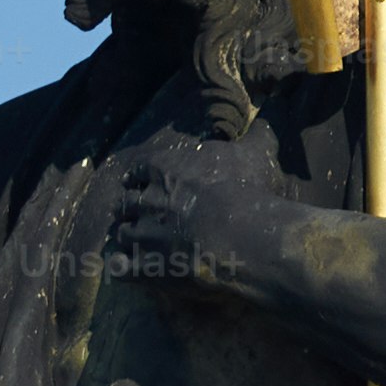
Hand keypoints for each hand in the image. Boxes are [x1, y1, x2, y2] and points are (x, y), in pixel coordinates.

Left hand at [100, 128, 292, 292]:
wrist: (243, 239)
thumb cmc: (247, 193)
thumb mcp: (254, 154)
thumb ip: (255, 135)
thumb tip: (266, 117)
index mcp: (167, 171)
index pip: (140, 170)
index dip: (137, 176)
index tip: (135, 181)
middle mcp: (149, 201)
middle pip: (126, 203)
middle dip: (127, 207)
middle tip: (128, 211)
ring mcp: (145, 236)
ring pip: (122, 234)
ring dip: (125, 236)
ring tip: (129, 239)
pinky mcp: (148, 268)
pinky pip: (120, 268)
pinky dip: (120, 267)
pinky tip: (122, 267)